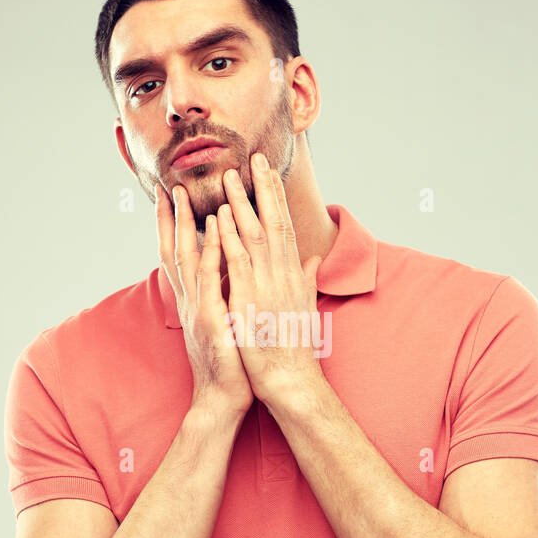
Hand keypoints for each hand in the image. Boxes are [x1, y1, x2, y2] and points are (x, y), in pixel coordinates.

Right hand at [156, 182, 253, 420]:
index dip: (176, 225)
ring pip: (186, 259)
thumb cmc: (231, 362)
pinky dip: (210, 255)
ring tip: (183, 195)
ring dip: (184, 226)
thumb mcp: (226, 322)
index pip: (181, 255)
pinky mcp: (210, 320)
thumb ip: (227, 296)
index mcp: (195, 300)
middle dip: (170, 217)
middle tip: (167, 184)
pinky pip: (210, 282)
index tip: (173, 197)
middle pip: (174, 250)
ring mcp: (197, 309)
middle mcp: (190, 300)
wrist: (225, 398)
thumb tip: (233, 274)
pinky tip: (214, 234)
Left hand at [215, 152, 324, 407]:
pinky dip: (231, 237)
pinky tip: (223, 218)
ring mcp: (268, 286)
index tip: (269, 172)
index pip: (285, 226)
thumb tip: (315, 259)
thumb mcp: (304, 307)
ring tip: (232, 176)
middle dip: (264, 189)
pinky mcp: (251, 300)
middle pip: (274, 222)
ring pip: (255, 235)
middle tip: (255, 158)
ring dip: (243, 204)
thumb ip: (307, 279)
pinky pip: (239, 262)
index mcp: (294, 274)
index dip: (277, 198)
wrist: (291, 380)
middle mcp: (284, 274)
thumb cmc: (294, 347)